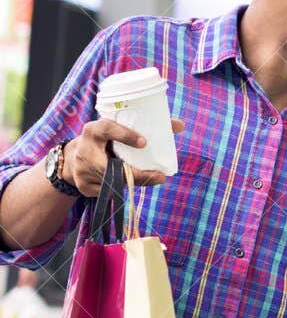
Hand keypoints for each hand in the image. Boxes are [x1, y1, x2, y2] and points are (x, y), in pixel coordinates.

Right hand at [64, 117, 185, 195]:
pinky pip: (108, 192)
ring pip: (112, 181)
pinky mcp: (84, 186)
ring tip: (150, 178)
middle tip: (159, 176)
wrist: (74, 157)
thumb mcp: (118, 130)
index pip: (107, 129)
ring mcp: (82, 169)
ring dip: (132, 182)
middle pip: (111, 166)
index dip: (125, 135)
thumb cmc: (106, 141)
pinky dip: (121, 189)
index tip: (144, 142)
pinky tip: (127, 184)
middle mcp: (84, 149)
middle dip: (136, 173)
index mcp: (93, 130)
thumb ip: (148, 127)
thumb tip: (181, 125)